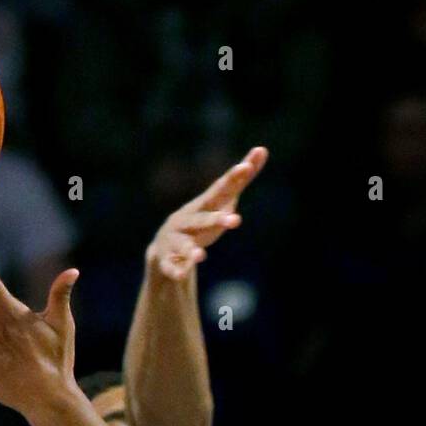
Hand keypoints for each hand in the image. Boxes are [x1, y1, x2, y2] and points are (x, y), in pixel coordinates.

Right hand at [147, 145, 267, 279]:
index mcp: (202, 205)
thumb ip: (239, 180)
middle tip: (235, 220)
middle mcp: (186, 220)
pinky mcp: (167, 261)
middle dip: (216, 219)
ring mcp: (174, 240)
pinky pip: (171, 267)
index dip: (232, 179)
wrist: (164, 247)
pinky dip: (176, 271)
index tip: (245, 167)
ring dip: (191, 250)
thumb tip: (262, 150)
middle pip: (202, 219)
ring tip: (200, 255)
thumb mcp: (220, 202)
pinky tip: (181, 275)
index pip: (219, 190)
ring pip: (183, 245)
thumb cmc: (200, 221)